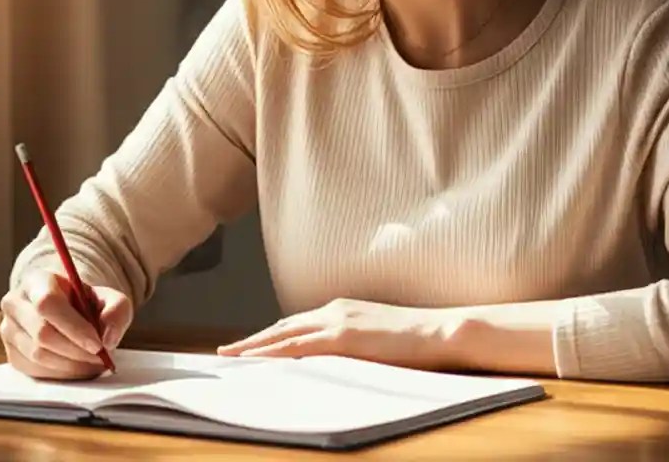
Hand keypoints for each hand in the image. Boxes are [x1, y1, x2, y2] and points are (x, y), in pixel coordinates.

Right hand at [0, 268, 132, 379]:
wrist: (65, 310)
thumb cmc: (85, 302)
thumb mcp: (108, 297)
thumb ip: (117, 310)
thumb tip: (108, 339)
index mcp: (36, 281)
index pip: (47, 303)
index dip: (73, 327)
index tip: (98, 344)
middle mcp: (15, 304)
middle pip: (42, 333)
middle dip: (77, 350)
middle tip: (102, 358)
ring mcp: (9, 330)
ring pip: (39, 356)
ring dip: (72, 365)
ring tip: (94, 362)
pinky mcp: (12, 354)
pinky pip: (36, 371)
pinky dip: (62, 373)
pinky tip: (78, 366)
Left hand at [216, 298, 464, 369]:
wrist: (441, 330)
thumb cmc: (418, 340)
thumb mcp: (378, 337)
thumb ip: (355, 343)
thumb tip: (338, 360)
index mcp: (343, 309)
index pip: (297, 323)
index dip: (271, 335)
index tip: (250, 345)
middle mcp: (334, 310)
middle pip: (282, 326)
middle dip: (253, 339)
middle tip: (227, 351)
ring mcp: (337, 321)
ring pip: (283, 335)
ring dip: (254, 345)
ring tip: (230, 356)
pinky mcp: (343, 337)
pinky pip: (298, 347)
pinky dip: (273, 353)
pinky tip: (256, 360)